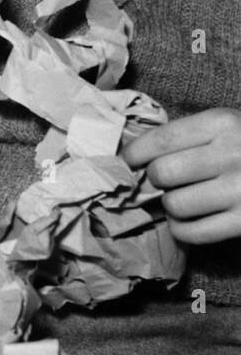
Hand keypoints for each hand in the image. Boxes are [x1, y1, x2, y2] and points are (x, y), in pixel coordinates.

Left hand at [123, 108, 240, 244]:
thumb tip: (132, 158)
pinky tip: (190, 221)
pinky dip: (182, 229)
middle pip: (162, 174)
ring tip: (184, 200)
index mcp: (224, 122)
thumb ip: (190, 136)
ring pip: (174, 204)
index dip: (133, 154)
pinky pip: (192, 232)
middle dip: (156, 181)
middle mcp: (233, 154)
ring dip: (170, 206)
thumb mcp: (229, 127)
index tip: (124, 163)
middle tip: (166, 182)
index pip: (160, 140)